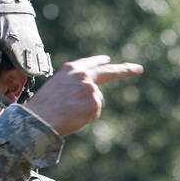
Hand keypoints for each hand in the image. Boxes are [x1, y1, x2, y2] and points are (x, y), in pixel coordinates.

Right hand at [22, 55, 142, 135]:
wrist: (40, 119)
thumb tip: (92, 93)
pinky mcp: (96, 104)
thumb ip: (74, 84)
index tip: (108, 60)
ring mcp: (92, 89)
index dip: (100, 62)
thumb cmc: (44, 107)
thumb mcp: (57, 87)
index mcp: (71, 69)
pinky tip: (74, 117)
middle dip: (126, 69)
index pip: (91, 63)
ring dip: (86, 109)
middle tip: (139, 69)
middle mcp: (84, 76)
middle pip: (109, 72)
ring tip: (69, 112)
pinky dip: (86, 117)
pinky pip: (94, 113)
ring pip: (96, 102)